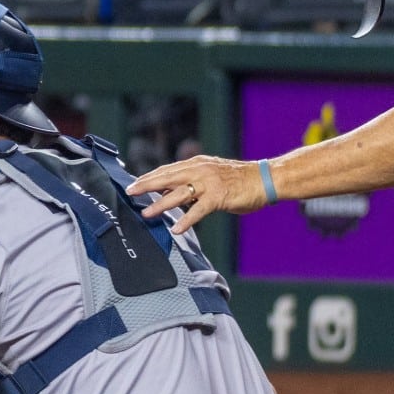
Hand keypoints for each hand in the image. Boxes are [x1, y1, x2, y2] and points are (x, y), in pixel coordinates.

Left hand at [126, 155, 268, 230]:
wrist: (263, 179)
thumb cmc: (237, 180)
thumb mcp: (210, 176)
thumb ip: (191, 183)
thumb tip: (169, 193)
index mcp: (196, 164)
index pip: (166, 170)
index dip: (149, 177)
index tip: (133, 183)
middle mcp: (199, 170)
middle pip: (166, 178)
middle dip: (146, 186)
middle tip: (129, 192)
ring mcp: (209, 183)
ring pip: (179, 194)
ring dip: (160, 204)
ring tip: (146, 213)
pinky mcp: (219, 197)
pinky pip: (198, 210)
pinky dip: (186, 220)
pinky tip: (176, 228)